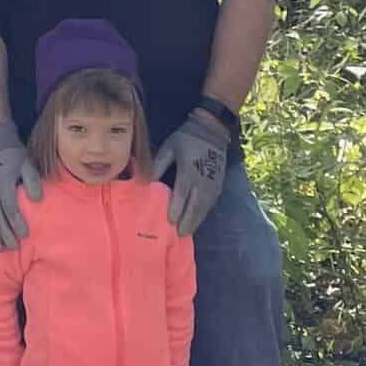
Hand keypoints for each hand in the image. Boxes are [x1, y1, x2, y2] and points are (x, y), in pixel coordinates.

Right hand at [0, 120, 41, 251]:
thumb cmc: (15, 157)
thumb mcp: (28, 164)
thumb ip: (32, 181)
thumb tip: (37, 199)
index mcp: (3, 183)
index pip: (10, 207)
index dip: (17, 222)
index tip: (25, 234)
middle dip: (5, 233)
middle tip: (15, 247)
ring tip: (2, 249)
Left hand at [149, 112, 231, 236]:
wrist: (211, 131)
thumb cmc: (186, 138)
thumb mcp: (169, 147)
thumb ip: (158, 164)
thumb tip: (147, 181)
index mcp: (189, 171)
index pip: (182, 194)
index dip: (176, 208)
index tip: (169, 221)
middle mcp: (202, 181)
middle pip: (195, 206)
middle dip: (187, 221)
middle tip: (179, 235)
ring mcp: (212, 184)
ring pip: (204, 208)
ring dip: (196, 221)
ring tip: (187, 233)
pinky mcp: (218, 185)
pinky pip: (210, 204)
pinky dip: (203, 214)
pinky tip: (197, 220)